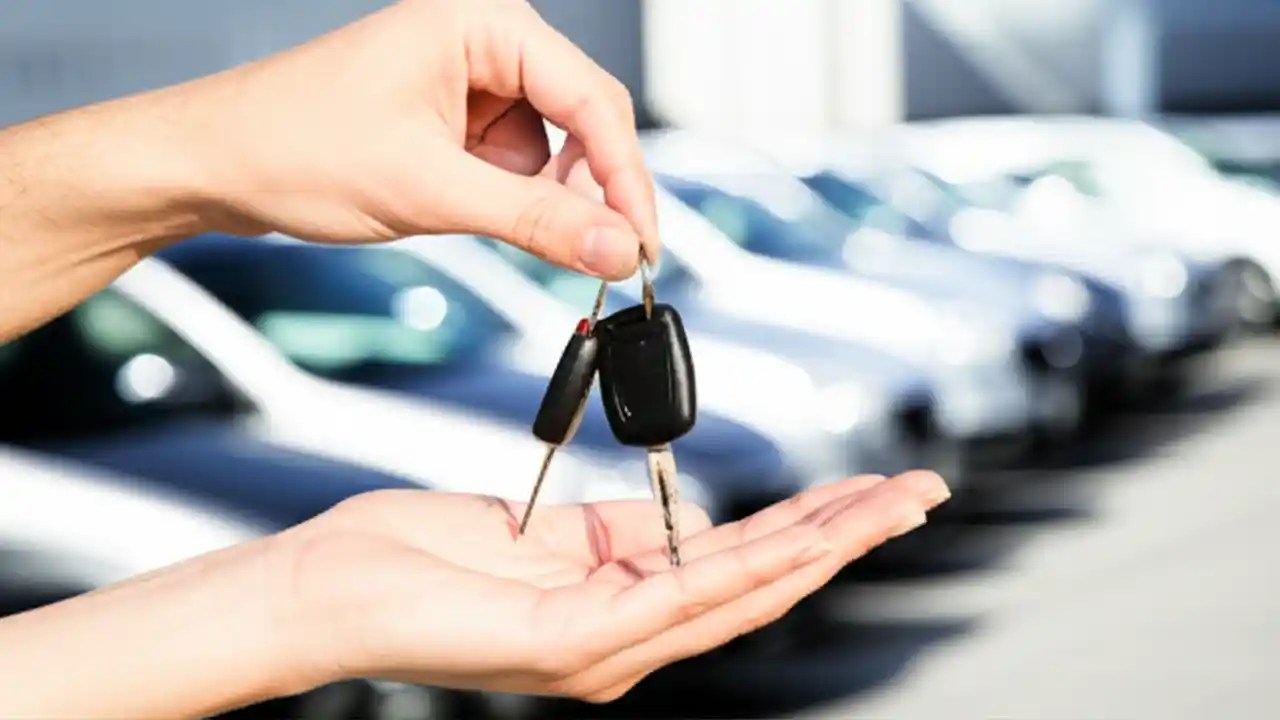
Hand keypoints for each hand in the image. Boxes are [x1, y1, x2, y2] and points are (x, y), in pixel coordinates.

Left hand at [184, 0, 655, 279]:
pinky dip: (512, 198)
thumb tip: (619, 247)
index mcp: (480, 22)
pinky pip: (514, 162)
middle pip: (583, 120)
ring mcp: (466, 77)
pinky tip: (475, 214)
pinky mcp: (452, 116)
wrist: (213, 164)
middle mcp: (481, 39)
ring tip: (513, 234)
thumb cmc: (295, 148)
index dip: (627, 178)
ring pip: (553, 148)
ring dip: (545, 199)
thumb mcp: (430, 191)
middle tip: (606, 258)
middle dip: (592, 191)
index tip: (643, 244)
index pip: (593, 100)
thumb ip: (537, 220)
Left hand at [277, 471, 949, 701]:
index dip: (812, 529)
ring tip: (884, 508)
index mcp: (618, 608)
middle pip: (757, 584)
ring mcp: (599, 650)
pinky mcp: (564, 642)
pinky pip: (670, 600)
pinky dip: (741, 569)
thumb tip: (689, 520)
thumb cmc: (416, 557)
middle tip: (919, 492)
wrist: (325, 590)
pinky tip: (795, 540)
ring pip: (733, 594)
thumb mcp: (534, 533)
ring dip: (817, 549)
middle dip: (843, 538)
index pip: (736, 565)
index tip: (870, 490)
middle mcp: (624, 642)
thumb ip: (613, 535)